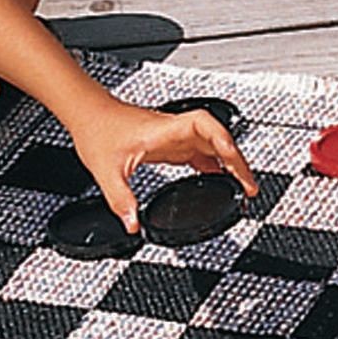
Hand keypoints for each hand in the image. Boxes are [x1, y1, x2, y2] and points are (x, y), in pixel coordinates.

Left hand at [67, 98, 259, 232]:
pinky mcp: (169, 143)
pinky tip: (217, 179)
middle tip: (248, 186)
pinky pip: (199, 152)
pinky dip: (212, 165)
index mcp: (163, 132)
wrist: (89, 114)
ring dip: (228, 163)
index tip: (234, 158)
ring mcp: (173, 136)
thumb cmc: (98, 130)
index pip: (203, 125)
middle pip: (217, 138)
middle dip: (236, 160)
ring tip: (242, 186)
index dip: (223, 140)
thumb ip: (121, 200)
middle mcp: (172, 131)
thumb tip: (133, 224)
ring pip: (211, 145)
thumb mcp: (105, 171)